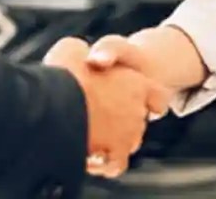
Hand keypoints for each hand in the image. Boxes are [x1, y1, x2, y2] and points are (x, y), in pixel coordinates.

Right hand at [44, 37, 170, 177]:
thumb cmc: (66, 73)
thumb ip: (83, 54)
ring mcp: (127, 137)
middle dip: (120, 119)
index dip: (150, 99)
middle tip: (96, 115)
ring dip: (110, 141)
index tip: (148, 104)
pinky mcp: (112, 157)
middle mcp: (137, 112)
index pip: (157, 96)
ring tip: (88, 137)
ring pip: (125, 144)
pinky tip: (88, 158)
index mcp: (137, 84)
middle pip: (137, 121)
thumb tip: (78, 57)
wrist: (57, 104)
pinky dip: (103, 163)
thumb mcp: (73, 50)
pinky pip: (113, 165)